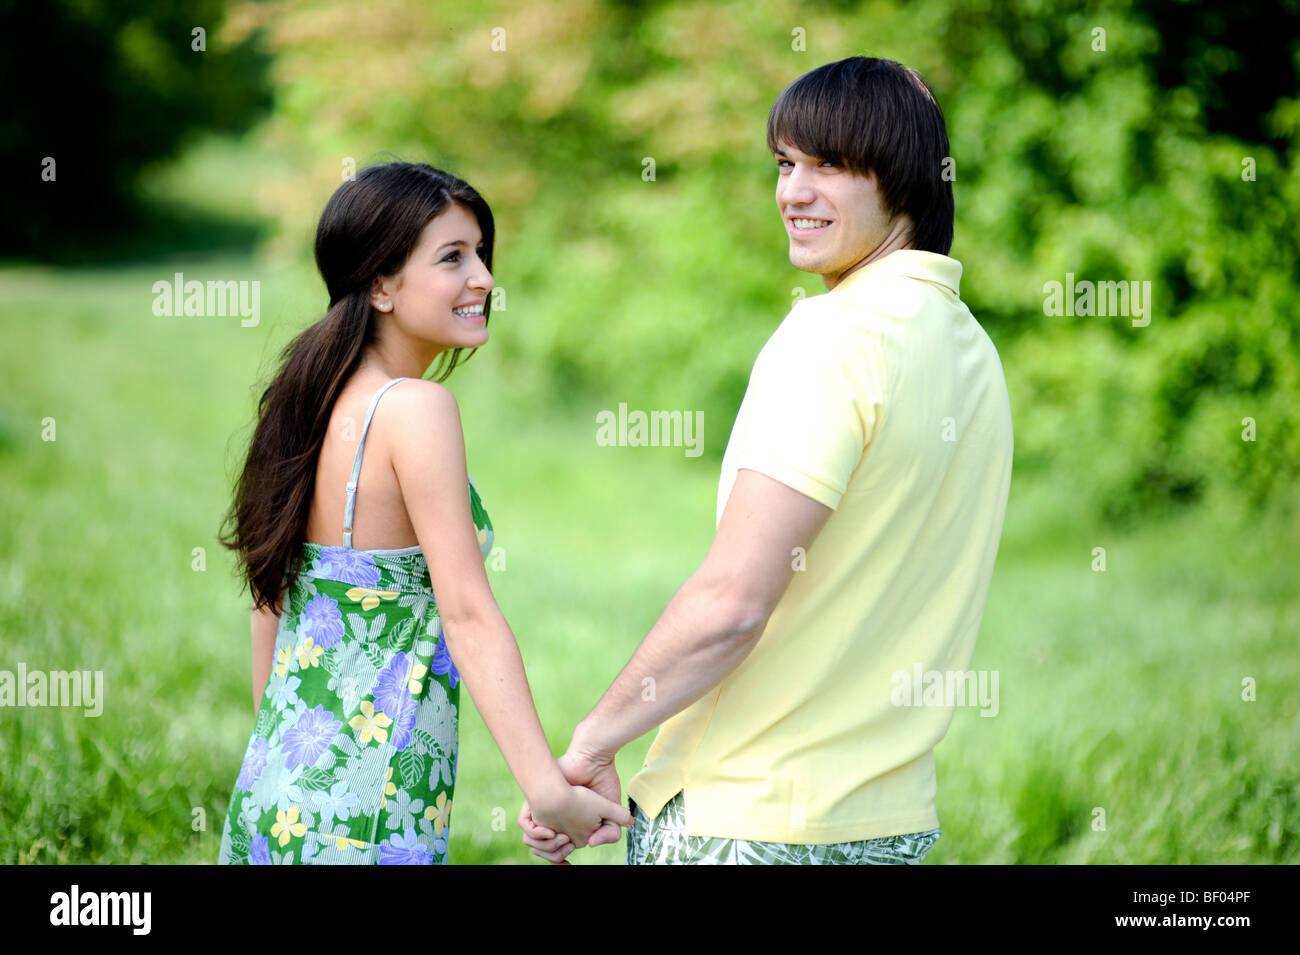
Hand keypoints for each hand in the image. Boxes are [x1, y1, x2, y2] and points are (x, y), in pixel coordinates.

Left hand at [518, 748, 627, 863]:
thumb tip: (592, 844)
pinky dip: (535, 832)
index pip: (560, 851)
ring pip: (533, 841)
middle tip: (566, 848)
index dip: (561, 860)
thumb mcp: (611, 811)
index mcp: (574, 825)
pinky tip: (548, 831)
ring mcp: (546, 812)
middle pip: (546, 850)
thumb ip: (611, 831)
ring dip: (545, 847)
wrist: (591, 760)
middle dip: (553, 856)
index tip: (567, 864)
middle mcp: (558, 820)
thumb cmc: (603, 782)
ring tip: (561, 838)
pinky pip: (526, 826)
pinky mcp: (536, 802)